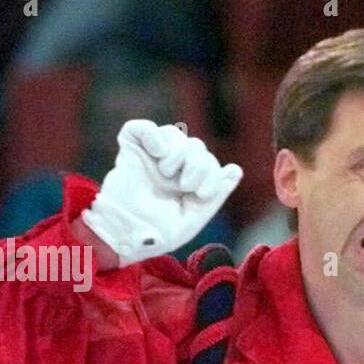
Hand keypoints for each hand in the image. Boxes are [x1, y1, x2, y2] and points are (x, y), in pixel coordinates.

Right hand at [81, 119, 242, 266]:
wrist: (127, 236)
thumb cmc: (158, 232)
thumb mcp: (193, 217)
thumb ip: (216, 194)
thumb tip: (236, 169)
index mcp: (187, 181)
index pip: (209, 162)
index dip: (213, 174)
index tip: (202, 194)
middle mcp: (171, 165)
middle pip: (196, 146)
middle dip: (199, 165)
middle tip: (186, 186)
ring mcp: (150, 156)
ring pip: (174, 135)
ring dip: (178, 153)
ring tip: (167, 174)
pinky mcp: (130, 149)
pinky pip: (141, 128)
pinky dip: (152, 135)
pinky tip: (157, 152)